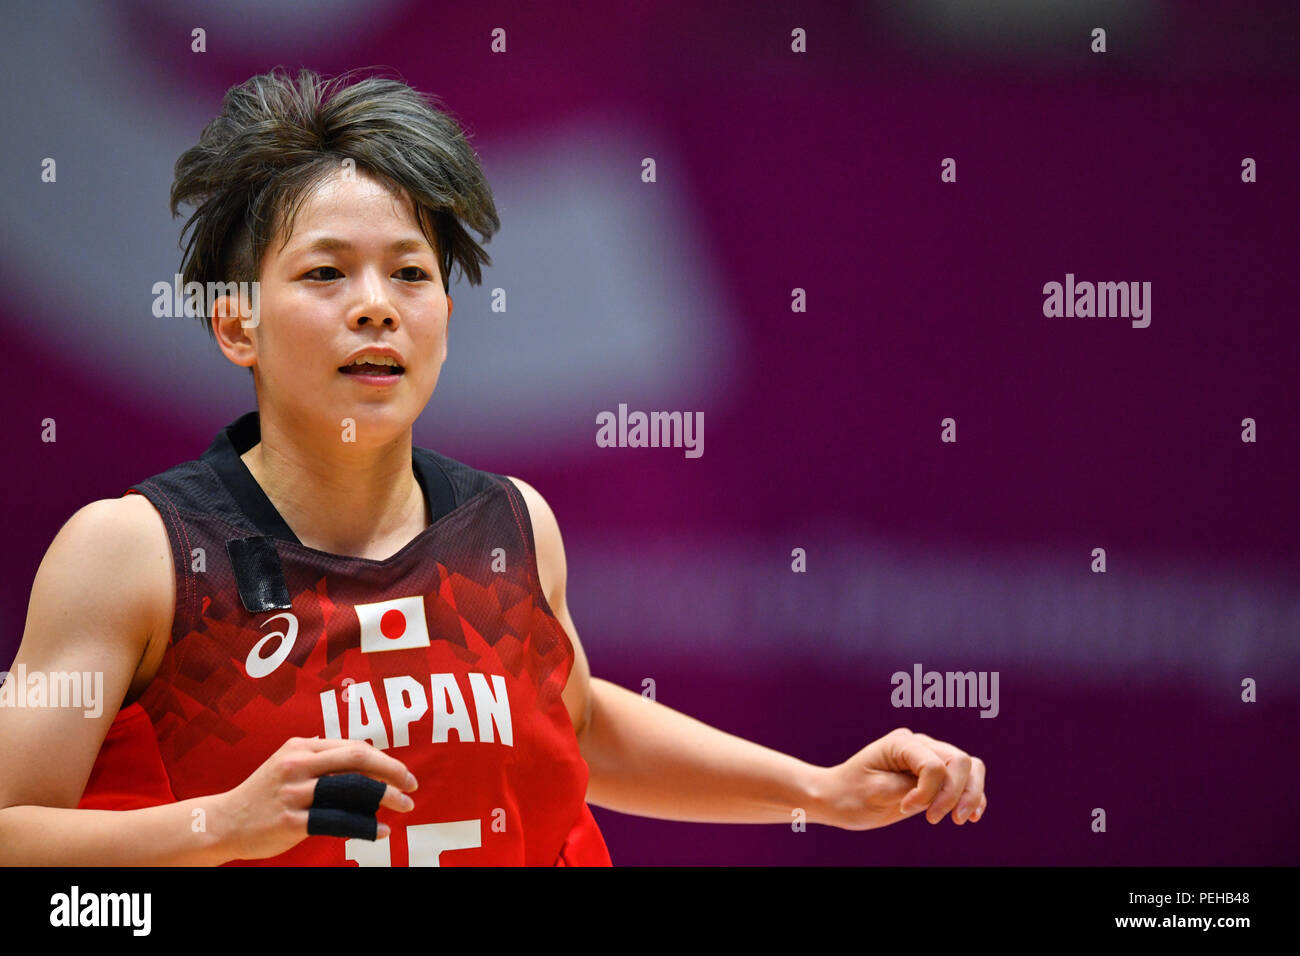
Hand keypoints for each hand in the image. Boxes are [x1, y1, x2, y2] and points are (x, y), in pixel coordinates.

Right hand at [215, 737, 417, 860]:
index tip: (402, 774)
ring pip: (351, 789)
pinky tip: (378, 830)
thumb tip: (355, 751)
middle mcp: (298, 765)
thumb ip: (318, 756)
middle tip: (412, 785)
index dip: (383, 760)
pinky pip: (337, 821)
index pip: (353, 747)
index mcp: (300, 747)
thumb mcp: (285, 763)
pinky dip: (363, 825)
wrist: (221, 823)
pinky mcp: (291, 822)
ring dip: (384, 798)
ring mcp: (294, 794)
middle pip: (357, 760)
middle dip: (391, 771)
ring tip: (403, 807)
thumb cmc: (261, 794)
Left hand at [813, 727, 986, 829]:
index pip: (934, 764)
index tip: (905, 808)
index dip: (928, 791)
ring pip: (970, 767)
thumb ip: (911, 788)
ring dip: (970, 795)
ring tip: (959, 820)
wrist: (838, 799)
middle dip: (955, 794)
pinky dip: (973, 795)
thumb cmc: (851, 794)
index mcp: (900, 743)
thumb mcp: (877, 792)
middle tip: (934, 819)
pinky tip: (972, 816)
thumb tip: (943, 785)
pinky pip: (966, 778)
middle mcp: (918, 744)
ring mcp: (928, 757)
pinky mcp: (934, 774)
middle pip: (960, 762)